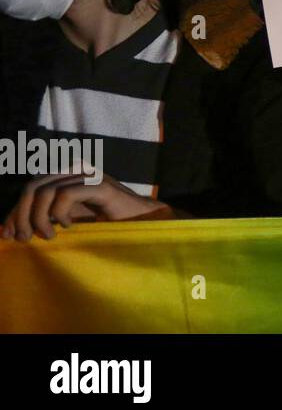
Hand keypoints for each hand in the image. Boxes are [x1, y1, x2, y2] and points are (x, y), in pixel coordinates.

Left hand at [3, 173, 168, 240]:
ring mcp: (88, 176)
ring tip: (48, 235)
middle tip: (25, 239)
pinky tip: (69, 225)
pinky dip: (60, 213)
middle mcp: (74, 170)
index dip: (14, 212)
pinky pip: (66, 195)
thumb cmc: (103, 221)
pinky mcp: (100, 186)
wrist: (140, 219)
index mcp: (64, 175)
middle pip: (32, 187)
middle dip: (22, 216)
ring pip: (46, 191)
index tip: (9, 236)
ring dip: (39, 218)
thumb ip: (40, 218)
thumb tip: (4, 229)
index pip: (29, 188)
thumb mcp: (65, 218)